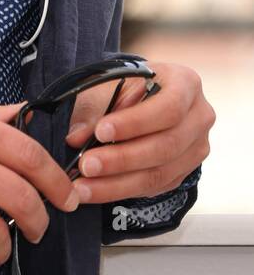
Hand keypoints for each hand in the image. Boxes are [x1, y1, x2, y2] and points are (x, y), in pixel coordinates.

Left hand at [64, 61, 214, 203]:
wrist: (139, 99)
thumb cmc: (125, 86)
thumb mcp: (111, 85)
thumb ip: (96, 110)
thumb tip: (76, 139)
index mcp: (185, 83)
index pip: (169, 108)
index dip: (135, 123)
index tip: (101, 131)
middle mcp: (199, 117)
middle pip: (166, 146)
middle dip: (121, 159)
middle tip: (87, 165)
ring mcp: (195, 148)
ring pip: (159, 173)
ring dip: (117, 183)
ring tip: (84, 186)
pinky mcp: (184, 172)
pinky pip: (154, 188)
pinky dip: (121, 190)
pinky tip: (96, 190)